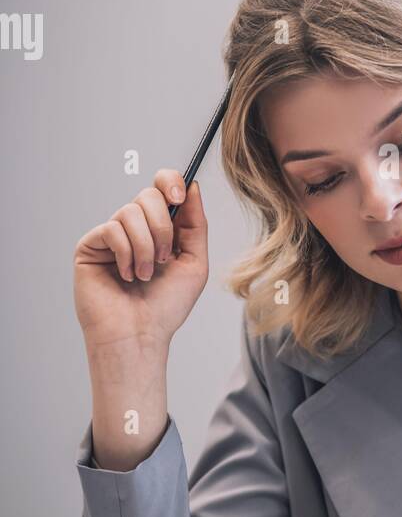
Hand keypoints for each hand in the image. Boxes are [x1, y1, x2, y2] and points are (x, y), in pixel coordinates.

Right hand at [73, 169, 208, 352]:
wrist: (140, 334)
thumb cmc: (165, 306)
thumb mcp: (194, 262)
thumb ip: (196, 224)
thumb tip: (192, 186)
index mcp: (159, 228)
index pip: (162, 187)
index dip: (171, 182)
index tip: (180, 197)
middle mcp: (134, 228)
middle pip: (148, 195)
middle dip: (163, 226)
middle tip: (166, 257)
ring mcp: (111, 236)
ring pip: (130, 212)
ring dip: (146, 247)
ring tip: (146, 274)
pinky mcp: (90, 246)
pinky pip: (112, 229)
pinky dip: (126, 253)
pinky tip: (126, 275)